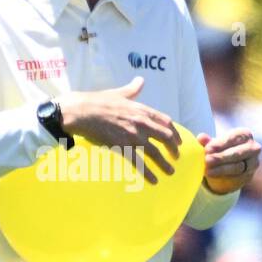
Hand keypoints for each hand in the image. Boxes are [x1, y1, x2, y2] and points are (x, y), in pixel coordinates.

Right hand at [58, 76, 182, 183]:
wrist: (82, 112)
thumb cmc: (98, 101)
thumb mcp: (119, 93)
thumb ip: (132, 89)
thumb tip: (140, 80)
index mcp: (142, 110)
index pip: (166, 121)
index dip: (175, 132)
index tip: (178, 140)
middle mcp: (141, 122)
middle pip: (166, 137)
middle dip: (174, 148)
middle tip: (176, 156)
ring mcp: (133, 135)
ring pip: (155, 153)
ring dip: (165, 164)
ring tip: (170, 172)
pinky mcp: (123, 147)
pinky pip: (139, 163)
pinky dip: (148, 173)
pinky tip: (154, 181)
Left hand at [199, 128, 259, 193]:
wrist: (230, 165)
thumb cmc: (221, 149)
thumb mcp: (214, 144)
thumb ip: (208, 141)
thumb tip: (201, 137)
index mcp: (244, 135)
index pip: (233, 138)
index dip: (220, 144)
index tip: (207, 149)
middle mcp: (253, 148)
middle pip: (237, 153)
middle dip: (220, 157)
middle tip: (207, 160)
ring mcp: (253, 163)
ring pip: (238, 167)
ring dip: (221, 169)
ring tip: (207, 170)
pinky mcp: (249, 175)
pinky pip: (238, 177)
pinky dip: (225, 177)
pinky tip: (213, 175)